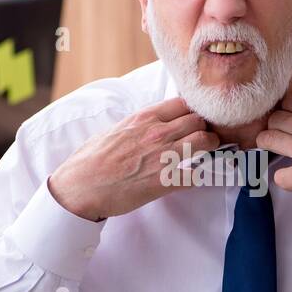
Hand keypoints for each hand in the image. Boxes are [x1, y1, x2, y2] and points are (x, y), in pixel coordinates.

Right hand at [48, 97, 219, 220]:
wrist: (81, 188)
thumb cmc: (90, 160)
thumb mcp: (114, 130)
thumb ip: (137, 124)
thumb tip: (149, 124)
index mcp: (144, 118)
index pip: (183, 103)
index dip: (192, 111)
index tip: (194, 118)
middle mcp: (157, 133)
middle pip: (198, 120)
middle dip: (205, 127)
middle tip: (206, 135)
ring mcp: (163, 157)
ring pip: (205, 141)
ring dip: (210, 146)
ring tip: (208, 152)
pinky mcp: (165, 181)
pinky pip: (197, 174)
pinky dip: (201, 175)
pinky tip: (197, 176)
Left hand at [256, 94, 291, 211]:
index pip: (291, 101)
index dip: (288, 111)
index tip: (290, 120)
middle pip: (275, 118)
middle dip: (275, 127)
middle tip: (280, 138)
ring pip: (267, 139)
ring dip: (270, 147)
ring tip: (278, 155)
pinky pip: (278, 176)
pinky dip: (285, 180)